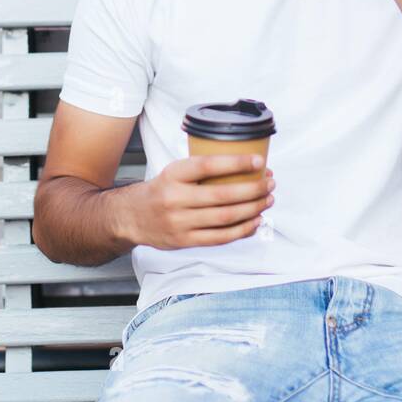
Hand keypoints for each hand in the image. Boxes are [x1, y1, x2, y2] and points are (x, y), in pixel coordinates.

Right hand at [122, 154, 274, 249]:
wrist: (132, 217)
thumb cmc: (162, 190)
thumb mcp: (174, 172)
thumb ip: (201, 170)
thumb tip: (245, 167)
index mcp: (173, 174)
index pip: (208, 165)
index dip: (236, 163)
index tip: (258, 161)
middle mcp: (175, 198)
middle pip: (222, 195)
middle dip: (253, 189)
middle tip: (269, 182)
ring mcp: (179, 222)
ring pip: (225, 217)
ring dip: (253, 209)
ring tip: (267, 200)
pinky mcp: (185, 241)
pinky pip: (220, 237)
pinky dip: (242, 230)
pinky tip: (255, 221)